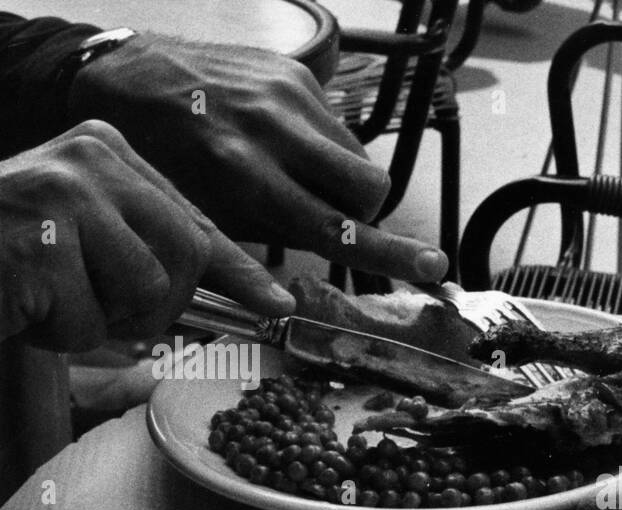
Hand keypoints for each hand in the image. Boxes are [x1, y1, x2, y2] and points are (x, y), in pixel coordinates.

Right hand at [0, 120, 294, 350]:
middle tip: (100, 309)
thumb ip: (150, 256)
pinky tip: (24, 305)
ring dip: (102, 321)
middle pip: (185, 256)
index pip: (194, 219)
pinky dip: (60, 334)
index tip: (278, 305)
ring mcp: (61, 193)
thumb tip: (247, 302)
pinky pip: (92, 319)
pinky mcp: (37, 240)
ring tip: (50, 298)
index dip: (239, 272)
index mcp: (106, 150)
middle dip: (157, 305)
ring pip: (147, 291)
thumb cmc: (10, 262)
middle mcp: (88, 158)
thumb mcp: (87, 245)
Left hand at [68, 34, 447, 281]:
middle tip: (331, 214)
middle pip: (370, 187)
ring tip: (301, 175)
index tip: (435, 266)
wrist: (124, 76)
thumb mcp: (207, 215)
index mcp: (245, 176)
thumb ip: (275, 236)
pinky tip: (286, 141)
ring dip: (345, 179)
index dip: (392, 253)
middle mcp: (272, 131)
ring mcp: (287, 94)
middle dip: (366, 212)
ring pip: (360, 157)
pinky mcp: (294, 71)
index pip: (338, 227)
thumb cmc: (162, 161)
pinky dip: (324, 145)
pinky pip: (339, 124)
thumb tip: (336, 253)